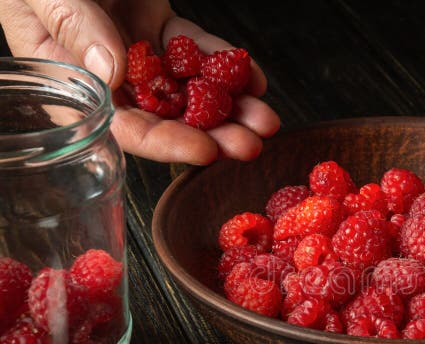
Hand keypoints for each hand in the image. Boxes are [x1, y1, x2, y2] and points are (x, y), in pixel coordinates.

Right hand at [0, 0, 279, 163]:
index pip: (123, 127)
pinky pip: (197, 51)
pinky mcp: (159, 29)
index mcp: (71, 81)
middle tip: (251, 145)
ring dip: (231, 106)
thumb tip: (114, 72)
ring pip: (189, 88)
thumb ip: (74, 26)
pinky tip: (254, 77)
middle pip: (167, 117)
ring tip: (266, 119)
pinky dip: (227, 63)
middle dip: (214, 134)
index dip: (166, 143)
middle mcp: (108, 76)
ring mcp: (137, 53)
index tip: (206, 150)